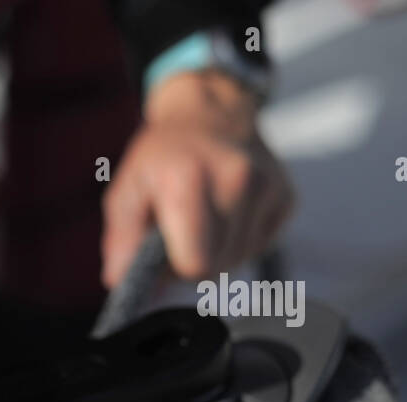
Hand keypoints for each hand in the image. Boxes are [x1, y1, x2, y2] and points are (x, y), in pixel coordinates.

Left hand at [101, 69, 293, 286]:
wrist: (209, 115)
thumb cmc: (160, 161)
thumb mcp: (125, 194)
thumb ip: (121, 241)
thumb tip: (119, 280)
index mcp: (189, 182)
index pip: (196, 264)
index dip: (175, 270)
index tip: (165, 250)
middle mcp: (236, 180)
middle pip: (219, 265)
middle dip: (197, 260)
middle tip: (183, 232)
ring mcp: (267, 186)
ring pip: (241, 257)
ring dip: (220, 251)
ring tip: (206, 219)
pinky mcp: (287, 195)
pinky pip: (262, 244)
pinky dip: (242, 238)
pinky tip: (229, 212)